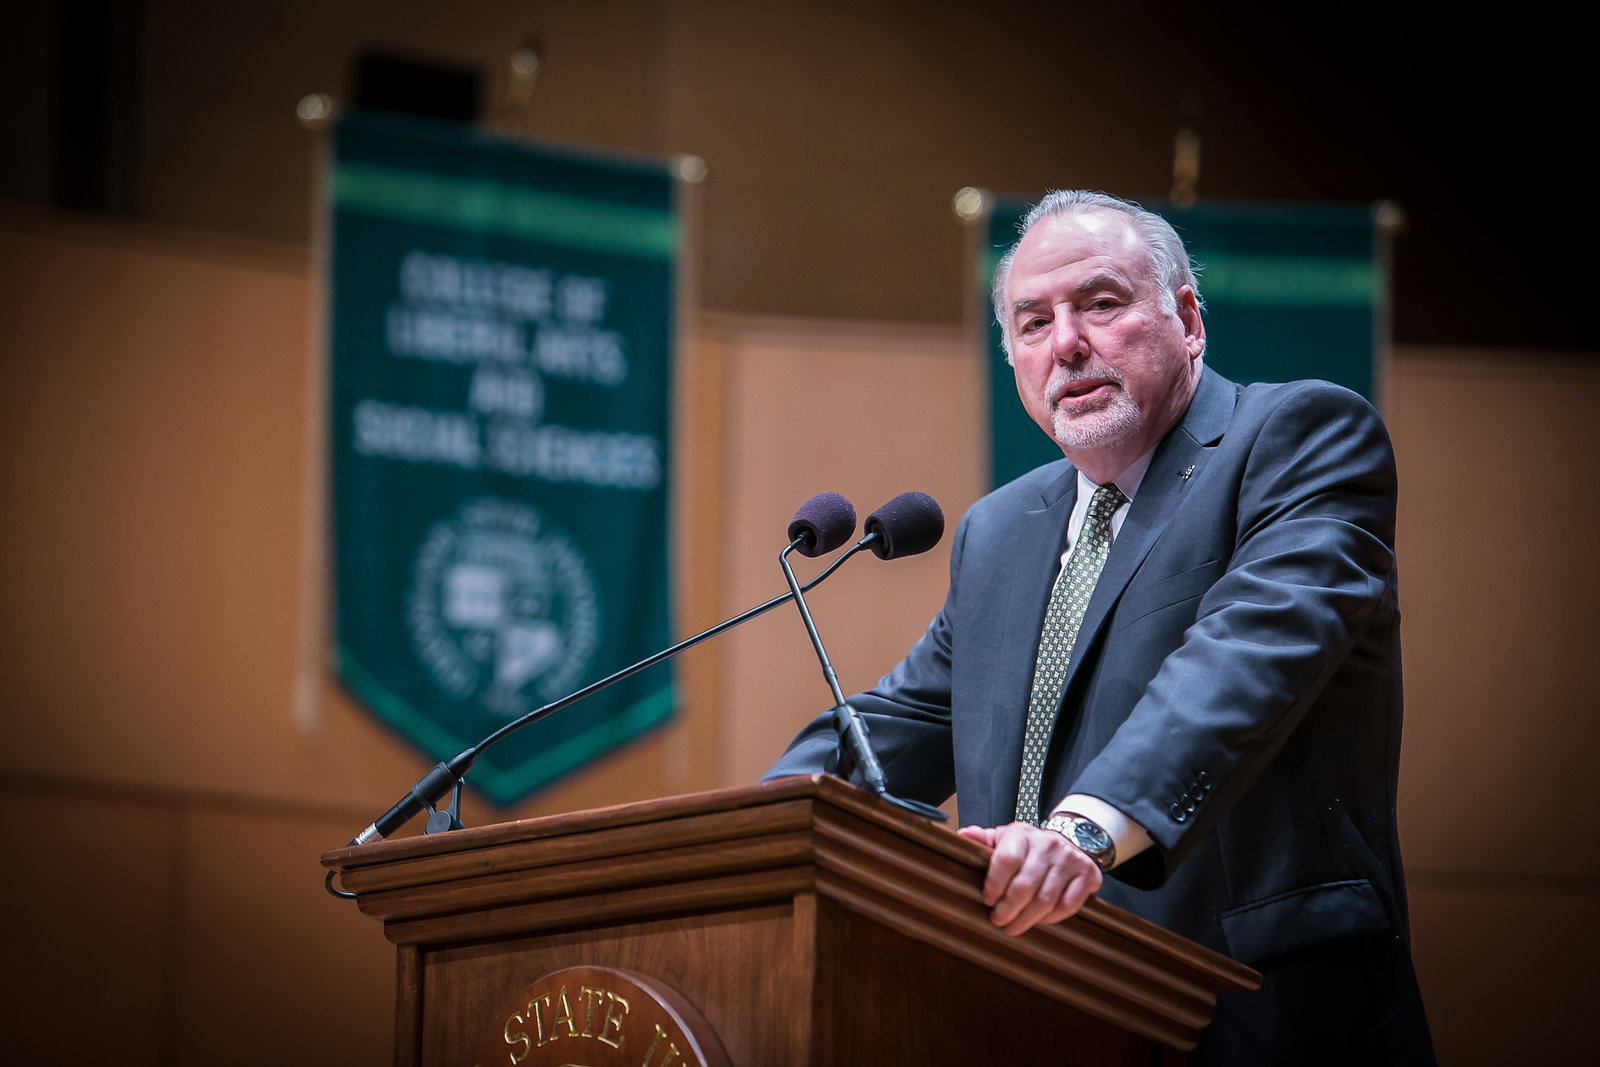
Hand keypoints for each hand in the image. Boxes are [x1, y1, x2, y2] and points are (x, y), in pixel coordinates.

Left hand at [956, 821, 1102, 935]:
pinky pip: (1069, 905)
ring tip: (1014, 927)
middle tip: (998, 920)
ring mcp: (1069, 859)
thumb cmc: (1029, 847)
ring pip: (1046, 899)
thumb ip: (982, 840)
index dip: (994, 885)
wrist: (1071, 839)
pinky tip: (1040, 921)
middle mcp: (1047, 843)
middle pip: (1025, 885)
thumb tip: (963, 835)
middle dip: (1008, 909)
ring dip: (1027, 919)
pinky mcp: (1087, 874)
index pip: (1006, 861)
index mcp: (1022, 834)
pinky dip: (1052, 918)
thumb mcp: (1004, 839)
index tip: (987, 900)